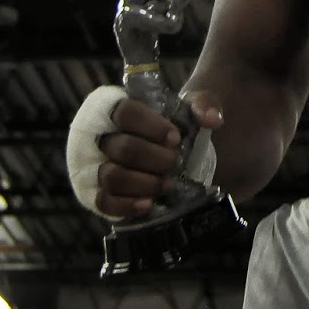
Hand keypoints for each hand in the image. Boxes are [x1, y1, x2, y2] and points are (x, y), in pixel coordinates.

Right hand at [66, 87, 222, 219]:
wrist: (166, 154)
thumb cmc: (171, 127)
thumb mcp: (190, 107)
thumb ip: (204, 103)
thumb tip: (212, 119)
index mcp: (117, 109)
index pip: (125, 112)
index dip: (152, 127)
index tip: (175, 138)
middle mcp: (100, 137)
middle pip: (123, 148)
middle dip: (157, 159)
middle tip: (175, 162)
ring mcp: (95, 166)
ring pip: (113, 177)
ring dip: (146, 182)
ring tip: (167, 183)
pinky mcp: (98, 194)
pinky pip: (104, 202)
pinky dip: (128, 205)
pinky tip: (149, 203)